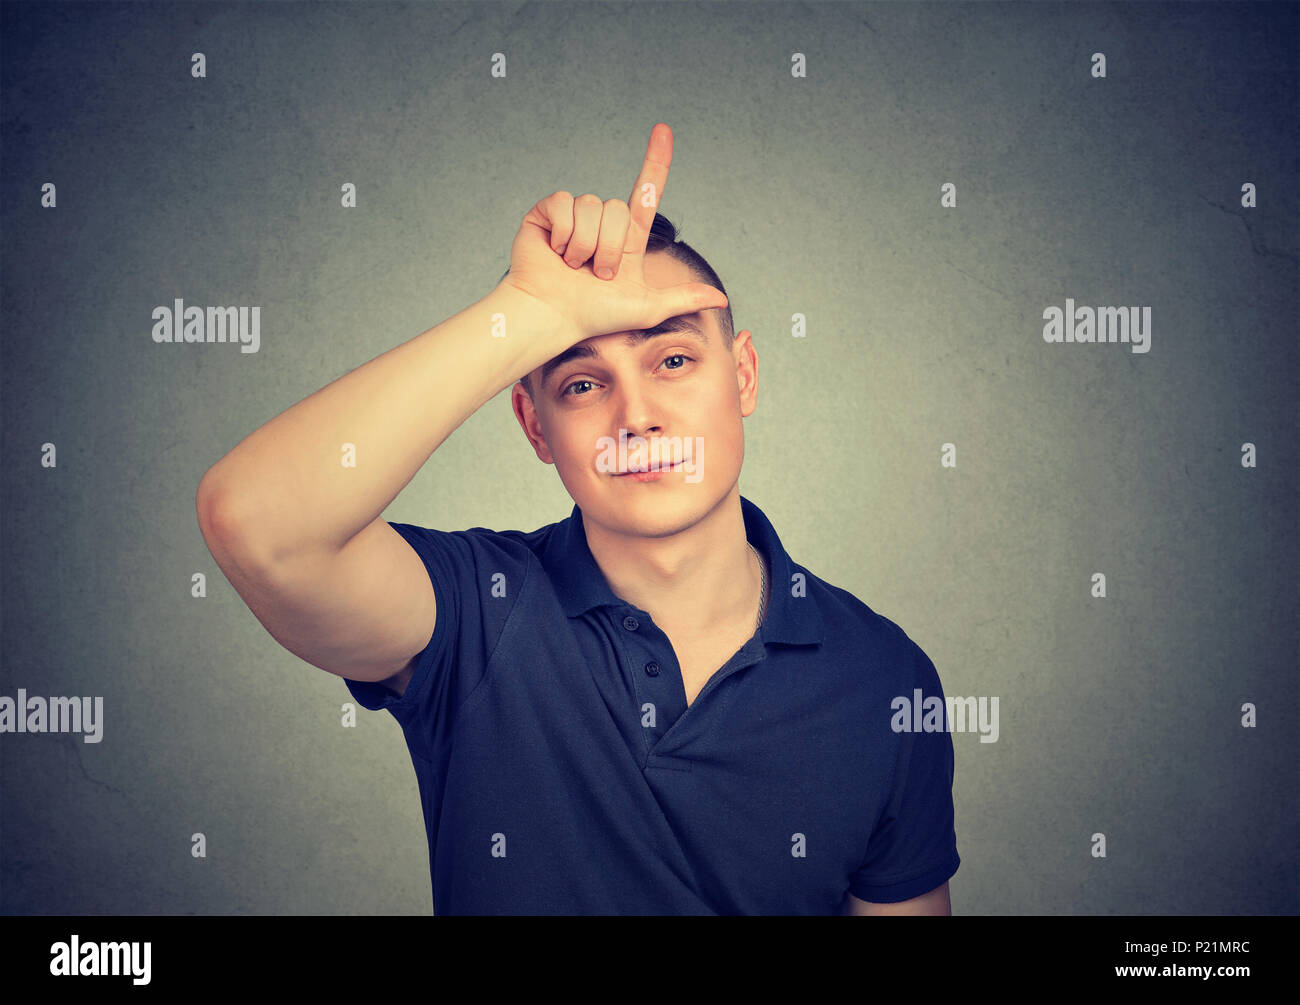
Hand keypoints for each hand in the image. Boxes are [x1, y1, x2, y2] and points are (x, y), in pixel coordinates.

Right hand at [499, 123, 728, 342]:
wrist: (553, 317)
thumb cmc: (595, 317)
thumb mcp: (647, 308)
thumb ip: (683, 298)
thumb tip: (721, 299)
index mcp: (626, 239)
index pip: (646, 193)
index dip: (656, 161)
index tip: (664, 130)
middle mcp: (600, 224)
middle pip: (617, 207)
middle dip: (608, 245)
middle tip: (595, 273)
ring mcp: (572, 218)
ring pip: (591, 205)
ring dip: (585, 243)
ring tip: (573, 266)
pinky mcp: (546, 214)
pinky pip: (563, 201)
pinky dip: (563, 231)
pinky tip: (555, 251)